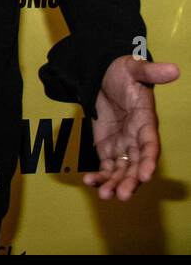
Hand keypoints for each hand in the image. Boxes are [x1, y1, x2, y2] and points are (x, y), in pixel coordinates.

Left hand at [82, 55, 179, 200]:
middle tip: (121, 195)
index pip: (150, 145)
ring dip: (114, 183)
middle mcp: (137, 138)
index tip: (145, 175)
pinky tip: (90, 183)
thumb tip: (174, 70)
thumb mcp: (135, 69)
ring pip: (122, 170)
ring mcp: (123, 144)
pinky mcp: (107, 147)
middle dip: (129, 181)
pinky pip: (106, 166)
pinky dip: (100, 175)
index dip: (149, 161)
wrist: (104, 74)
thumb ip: (151, 71)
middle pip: (136, 164)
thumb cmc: (123, 72)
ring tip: (104, 195)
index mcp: (146, 122)